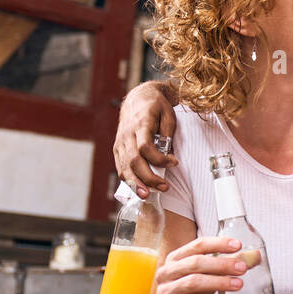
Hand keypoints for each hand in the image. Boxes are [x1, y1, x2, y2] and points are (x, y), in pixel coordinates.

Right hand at [114, 82, 177, 197]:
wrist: (138, 98)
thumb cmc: (156, 106)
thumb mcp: (169, 114)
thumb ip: (168, 133)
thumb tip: (169, 154)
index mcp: (140, 124)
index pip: (145, 147)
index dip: (159, 159)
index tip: (174, 162)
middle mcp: (127, 135)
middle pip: (133, 161)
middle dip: (148, 178)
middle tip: (164, 187)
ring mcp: (120, 143)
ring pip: (124, 167)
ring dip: (136, 183)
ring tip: (147, 195)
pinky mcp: (118, 149)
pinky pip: (120, 166)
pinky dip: (128, 179)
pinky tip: (137, 188)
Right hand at [151, 236, 246, 293]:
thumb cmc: (190, 293)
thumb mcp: (206, 276)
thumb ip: (226, 266)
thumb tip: (255, 257)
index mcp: (176, 258)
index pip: (198, 245)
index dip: (218, 243)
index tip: (238, 245)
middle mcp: (166, 272)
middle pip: (195, 263)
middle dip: (222, 264)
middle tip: (242, 268)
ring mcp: (164, 292)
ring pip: (192, 282)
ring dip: (218, 282)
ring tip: (238, 284)